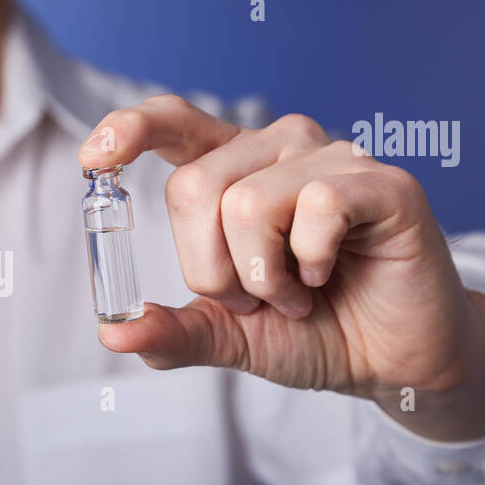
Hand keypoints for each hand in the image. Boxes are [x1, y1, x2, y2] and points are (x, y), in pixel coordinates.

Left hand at [78, 96, 484, 440]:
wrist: (391, 362)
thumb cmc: (313, 330)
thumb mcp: (228, 336)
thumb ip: (174, 330)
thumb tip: (113, 332)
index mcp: (233, 170)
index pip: (173, 122)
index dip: (130, 129)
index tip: (93, 160)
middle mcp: (277, 147)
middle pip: (193, 187)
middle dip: (211, 268)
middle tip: (258, 296)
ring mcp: (331, 158)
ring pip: (246, 203)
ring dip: (264, 275)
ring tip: (299, 292)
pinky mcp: (382, 182)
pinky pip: (316, 207)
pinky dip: (312, 262)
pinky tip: (332, 274)